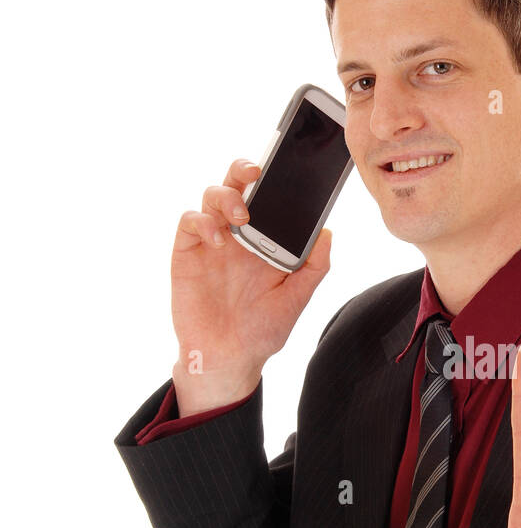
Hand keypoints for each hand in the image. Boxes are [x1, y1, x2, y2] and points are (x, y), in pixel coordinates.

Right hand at [170, 158, 331, 413]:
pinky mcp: (187, 253)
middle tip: (257, 173)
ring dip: (226, 196)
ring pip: (211, 196)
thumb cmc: (262, 329)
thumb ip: (314, 267)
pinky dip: (202, 223)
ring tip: (240, 216)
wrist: (230, 359)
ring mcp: (211, 241)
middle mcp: (237, 234)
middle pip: (236, 184)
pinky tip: (218, 240)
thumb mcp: (296, 299)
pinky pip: (189, 223)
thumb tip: (327, 233)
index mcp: (265, 239)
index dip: (274, 178)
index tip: (287, 168)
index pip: (268, 196)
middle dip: (244, 168)